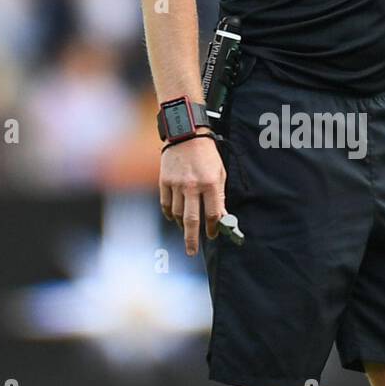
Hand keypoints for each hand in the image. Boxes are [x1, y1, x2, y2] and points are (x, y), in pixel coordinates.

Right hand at [159, 133, 225, 255]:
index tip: (212, 234)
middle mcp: (193, 186)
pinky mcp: (164, 181)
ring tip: (186, 230)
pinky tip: (173, 217)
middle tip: (192, 251)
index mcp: (210, 184)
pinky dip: (169, 214)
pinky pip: (166, 204)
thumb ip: (219, 195)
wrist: (185, 134)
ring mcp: (176, 184)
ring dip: (182, 225)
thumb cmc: (206, 154)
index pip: (212, 214)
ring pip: (177, 214)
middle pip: (191, 220)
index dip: (213, 228)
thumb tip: (220, 216)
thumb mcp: (220, 172)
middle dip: (192, 239)